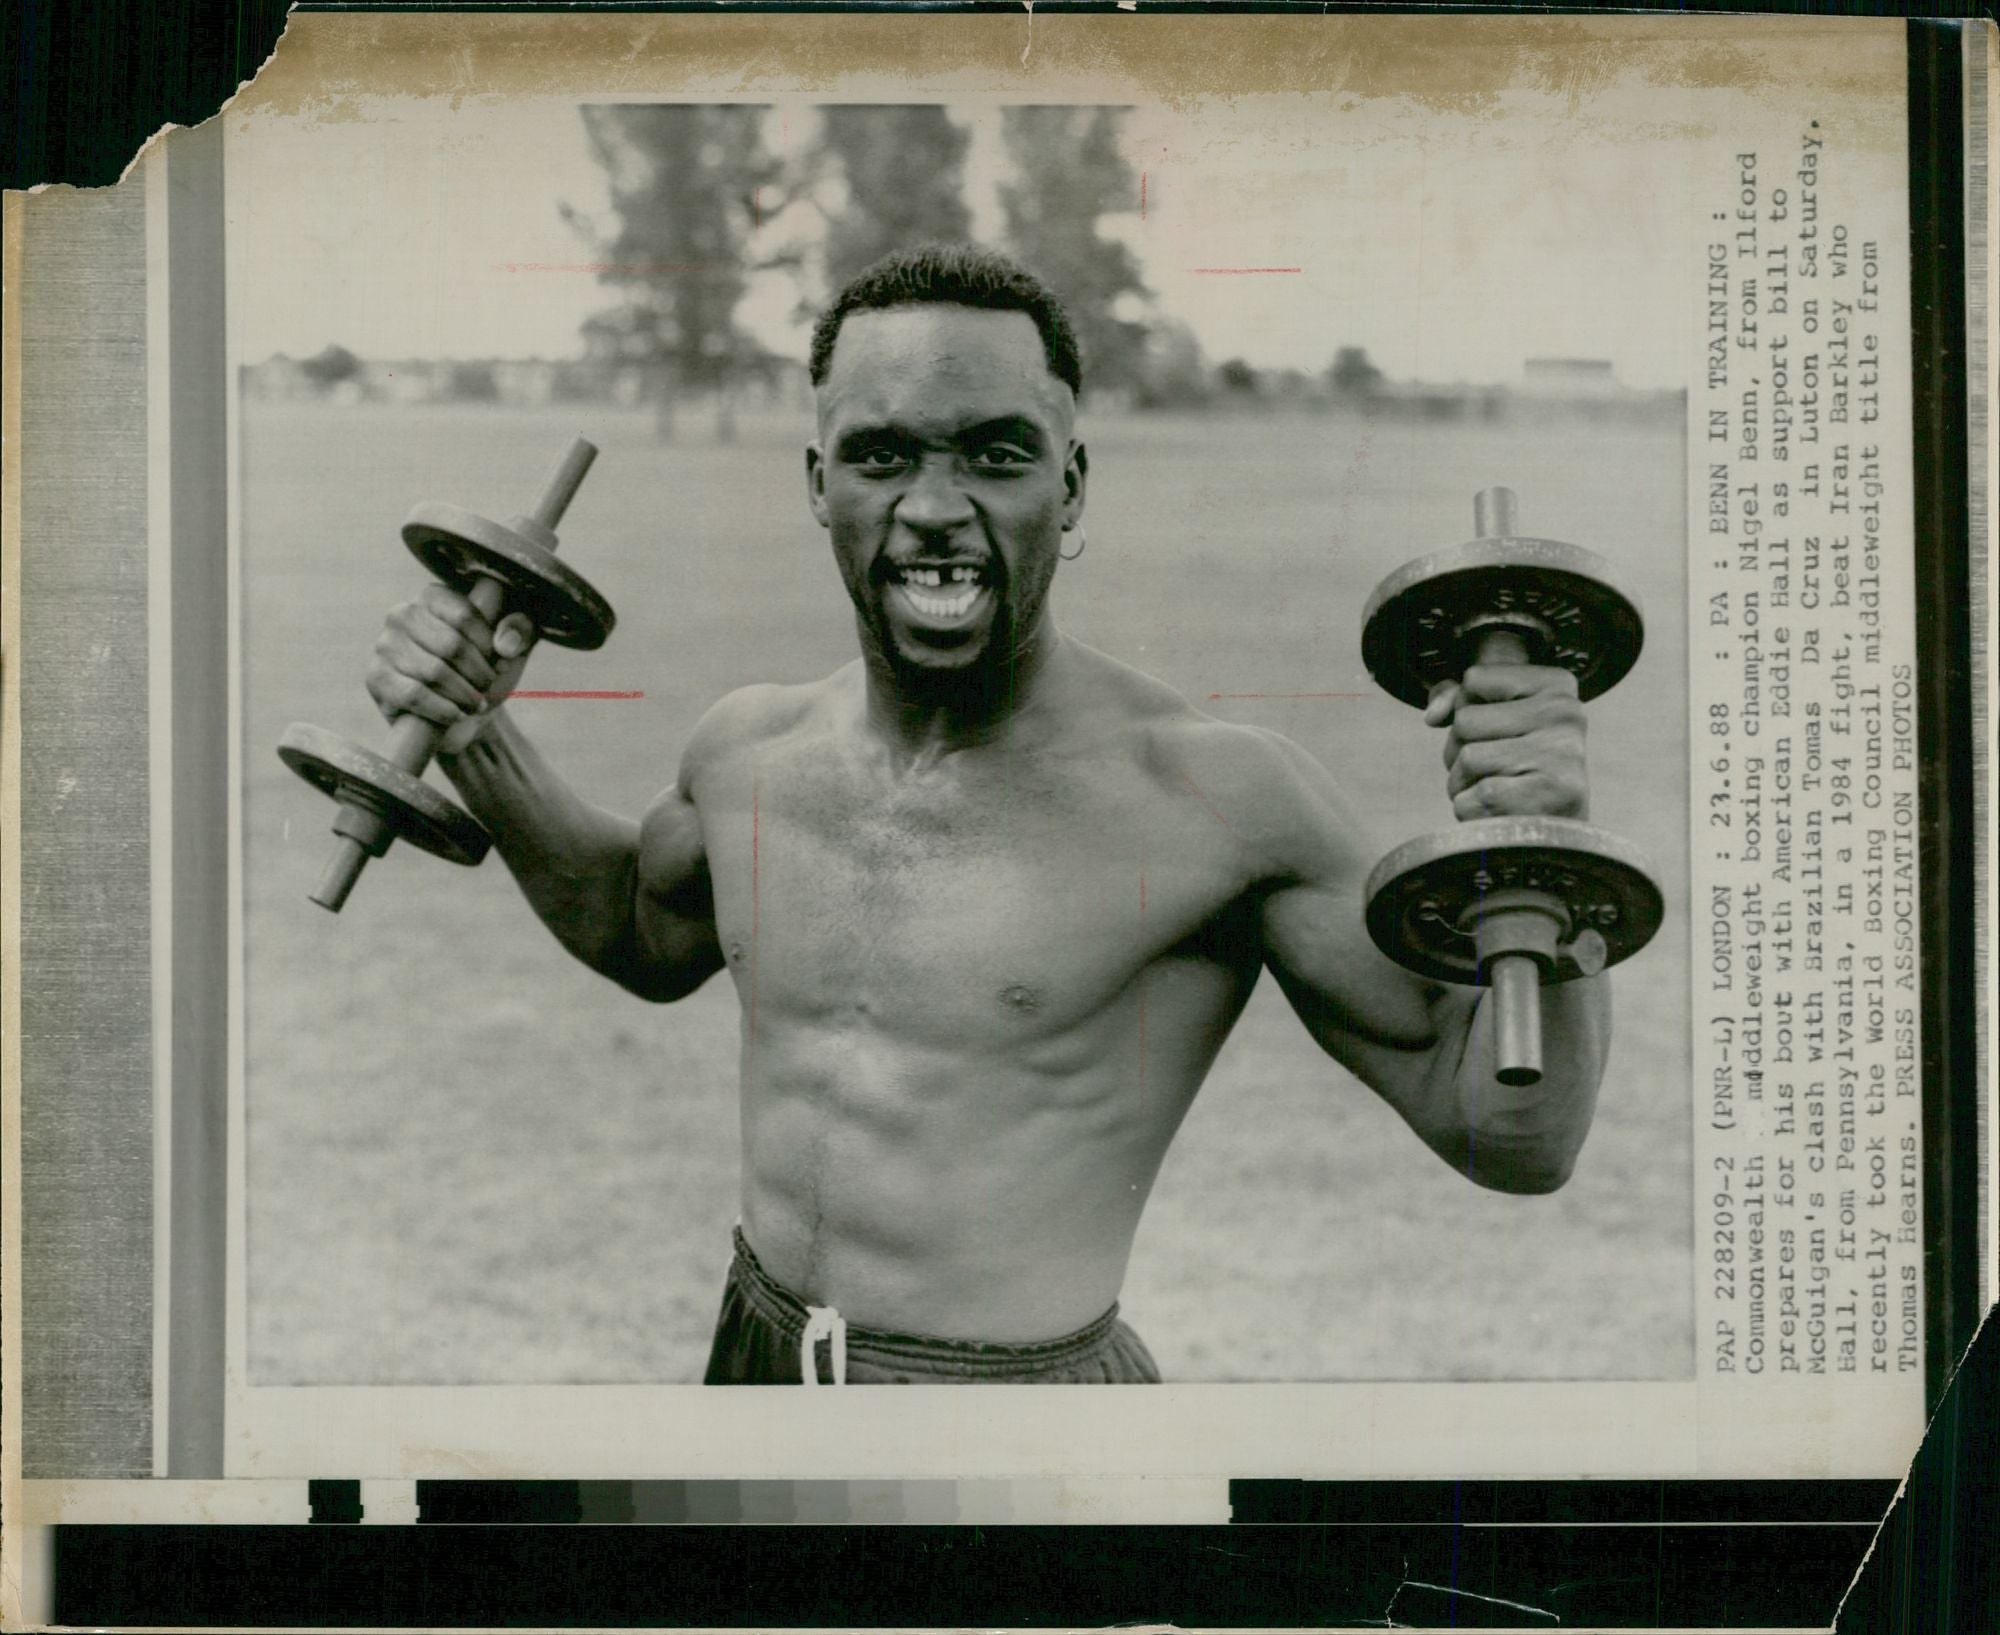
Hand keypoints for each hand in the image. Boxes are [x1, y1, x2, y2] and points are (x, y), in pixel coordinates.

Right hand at [365, 583, 538, 754]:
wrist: (461, 717)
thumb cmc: (483, 672)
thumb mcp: (511, 647)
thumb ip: (520, 630)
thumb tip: (505, 644)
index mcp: (433, 597)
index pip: (465, 615)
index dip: (489, 646)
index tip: (500, 663)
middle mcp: (402, 614)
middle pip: (451, 645)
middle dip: (478, 674)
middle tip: (487, 687)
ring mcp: (384, 646)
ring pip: (434, 672)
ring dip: (464, 695)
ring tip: (475, 703)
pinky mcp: (376, 678)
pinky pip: (414, 694)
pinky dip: (443, 709)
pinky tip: (456, 714)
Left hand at [1424, 663, 1588, 821]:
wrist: (1553, 833)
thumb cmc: (1518, 769)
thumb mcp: (1495, 720)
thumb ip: (1458, 699)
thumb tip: (1431, 716)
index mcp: (1557, 687)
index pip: (1474, 679)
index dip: (1470, 708)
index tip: (1503, 731)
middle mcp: (1566, 715)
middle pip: (1464, 720)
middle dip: (1462, 749)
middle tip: (1499, 770)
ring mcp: (1557, 756)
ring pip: (1465, 758)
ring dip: (1464, 782)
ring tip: (1500, 790)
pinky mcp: (1539, 799)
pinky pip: (1466, 798)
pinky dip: (1471, 810)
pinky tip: (1502, 813)